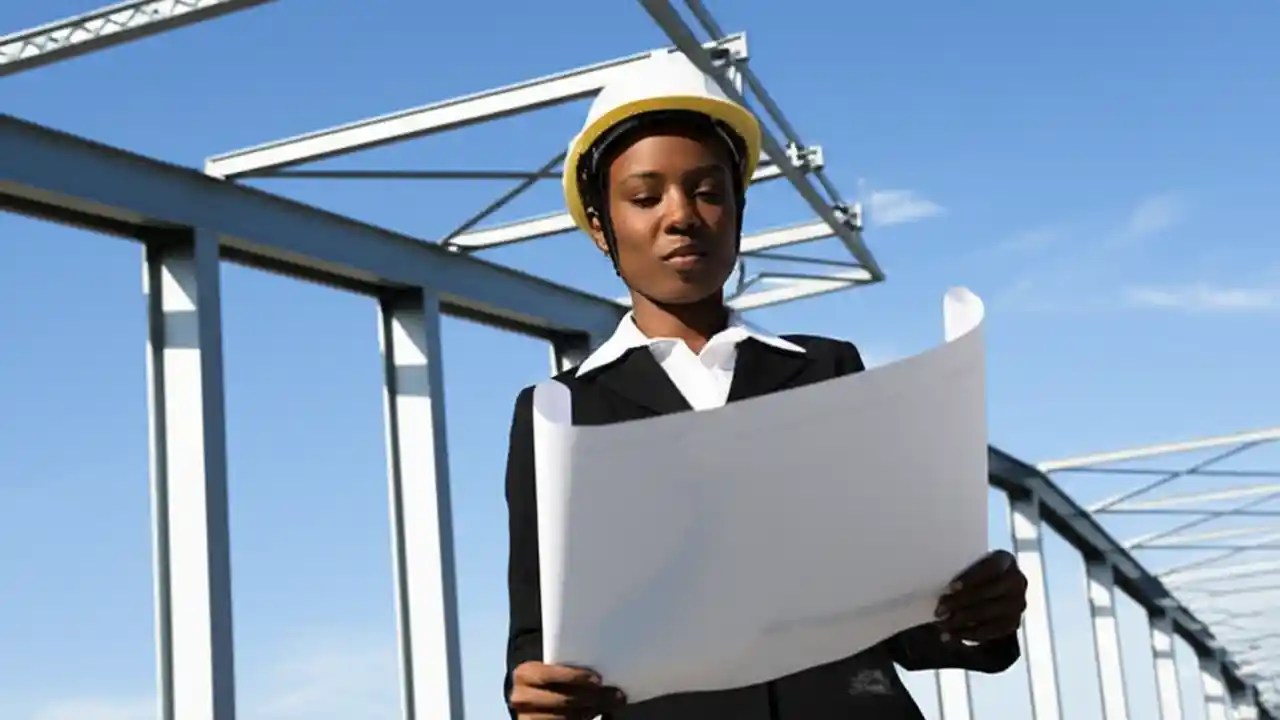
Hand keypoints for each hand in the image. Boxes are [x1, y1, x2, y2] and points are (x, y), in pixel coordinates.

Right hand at [509, 661, 626, 719]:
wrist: (530, 698)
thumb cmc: (548, 679)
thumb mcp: (550, 668)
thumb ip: (566, 666)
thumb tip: (602, 671)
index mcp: (524, 674)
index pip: (549, 675)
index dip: (575, 677)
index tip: (598, 679)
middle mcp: (522, 698)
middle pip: (563, 700)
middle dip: (593, 697)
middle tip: (616, 695)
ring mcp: (527, 717)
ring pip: (567, 717)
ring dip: (593, 711)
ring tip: (611, 705)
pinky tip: (599, 714)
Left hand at [934, 550, 1027, 643]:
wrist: (991, 591)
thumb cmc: (972, 575)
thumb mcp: (969, 567)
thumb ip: (959, 571)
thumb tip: (936, 584)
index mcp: (1005, 560)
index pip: (991, 567)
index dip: (971, 578)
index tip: (950, 588)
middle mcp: (1017, 581)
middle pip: (990, 592)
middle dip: (962, 603)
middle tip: (939, 611)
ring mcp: (1018, 604)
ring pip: (989, 614)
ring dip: (962, 621)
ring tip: (941, 624)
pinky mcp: (1013, 623)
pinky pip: (990, 632)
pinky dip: (967, 634)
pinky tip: (950, 635)